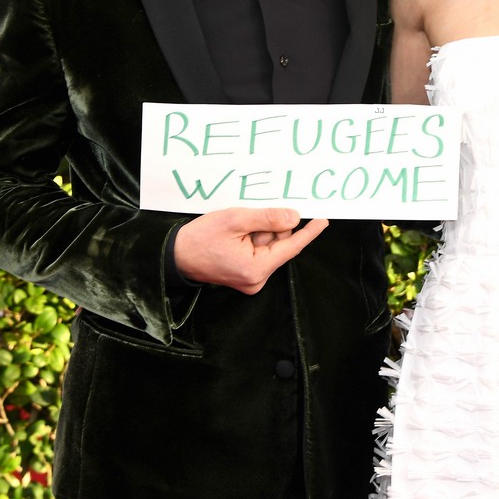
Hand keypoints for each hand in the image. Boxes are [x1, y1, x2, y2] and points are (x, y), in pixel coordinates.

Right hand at [173, 207, 328, 293]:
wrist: (175, 255)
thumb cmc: (201, 238)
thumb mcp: (235, 220)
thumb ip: (267, 219)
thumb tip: (294, 218)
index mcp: (256, 269)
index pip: (291, 247)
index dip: (309, 232)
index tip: (323, 220)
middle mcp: (256, 279)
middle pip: (279, 245)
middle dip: (270, 228)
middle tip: (249, 219)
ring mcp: (251, 279)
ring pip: (269, 247)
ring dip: (259, 232)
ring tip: (237, 229)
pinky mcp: (245, 276)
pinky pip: (259, 252)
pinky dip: (253, 239)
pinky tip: (237, 235)